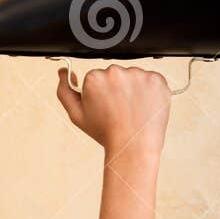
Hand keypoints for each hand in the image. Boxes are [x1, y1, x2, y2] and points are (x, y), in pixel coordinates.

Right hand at [55, 65, 169, 160]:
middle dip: (117, 88)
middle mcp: (116, 72)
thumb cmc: (106, 133)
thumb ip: (65, 90)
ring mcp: (138, 74)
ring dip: (134, 89)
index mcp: (94, 77)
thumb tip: (62, 71)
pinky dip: (150, 91)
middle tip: (120, 110)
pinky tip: (145, 106)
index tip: (105, 106)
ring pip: (134, 77)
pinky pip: (152, 80)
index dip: (100, 93)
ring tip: (133, 110)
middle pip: (115, 74)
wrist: (134, 146)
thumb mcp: (76, 115)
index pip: (96, 77)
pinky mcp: (157, 80)